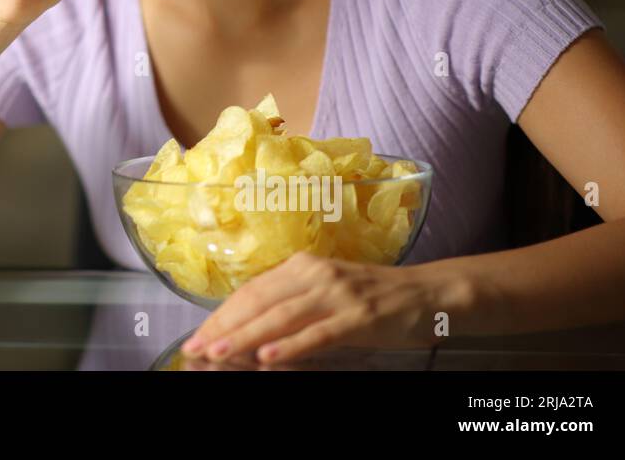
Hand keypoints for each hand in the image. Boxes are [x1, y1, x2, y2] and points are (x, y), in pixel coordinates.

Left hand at [180, 252, 456, 365]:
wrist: (426, 293)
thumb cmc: (371, 295)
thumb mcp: (325, 291)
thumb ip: (291, 302)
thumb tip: (248, 326)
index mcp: (302, 266)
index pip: (251, 291)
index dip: (222, 314)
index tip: (199, 334)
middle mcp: (315, 274)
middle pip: (259, 302)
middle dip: (225, 327)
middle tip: (198, 347)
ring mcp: (337, 294)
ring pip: (281, 316)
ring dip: (246, 337)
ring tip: (220, 353)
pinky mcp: (358, 316)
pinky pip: (318, 333)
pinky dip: (290, 346)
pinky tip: (268, 358)